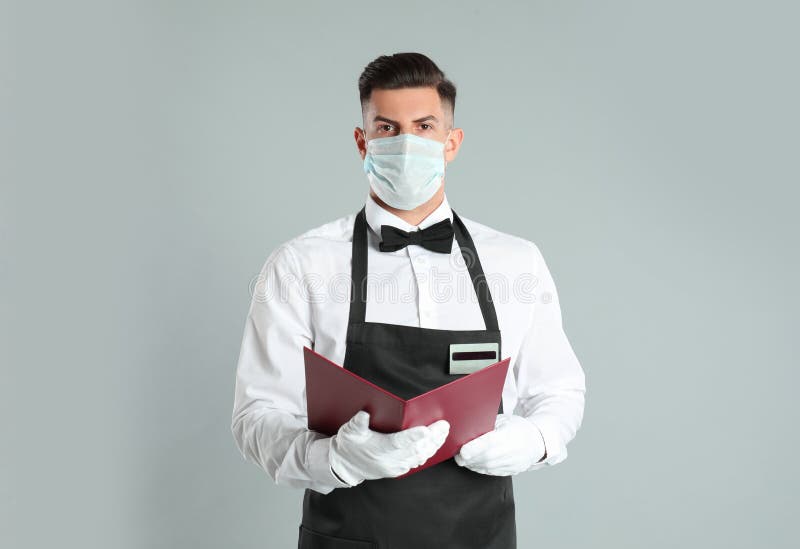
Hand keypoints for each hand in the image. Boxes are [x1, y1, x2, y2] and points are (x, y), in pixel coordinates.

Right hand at [329, 410, 449, 485]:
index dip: (413, 436)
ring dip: (434, 445)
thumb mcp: (349, 431)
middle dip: (433, 437)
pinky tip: (435, 444)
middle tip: (444, 425)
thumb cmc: (349, 445)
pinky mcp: (398, 470)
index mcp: (379, 448)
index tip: (425, 430)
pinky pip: (417, 462)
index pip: (398, 442)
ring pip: (420, 457)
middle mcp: (389, 460)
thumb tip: (364, 414)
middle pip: (416, 449)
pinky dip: (428, 453)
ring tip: (443, 432)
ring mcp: (395, 466)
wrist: (346, 465)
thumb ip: (358, 423)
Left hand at [454, 413, 545, 475]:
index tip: (462, 451)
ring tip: (463, 460)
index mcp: (512, 434)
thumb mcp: (505, 420)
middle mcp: (514, 450)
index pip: (491, 442)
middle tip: (458, 456)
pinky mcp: (512, 471)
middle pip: (488, 457)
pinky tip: (474, 464)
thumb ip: (488, 425)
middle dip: (470, 458)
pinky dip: (481, 469)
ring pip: (489, 467)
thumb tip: (467, 428)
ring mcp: (514, 462)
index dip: (475, 448)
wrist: (537, 442)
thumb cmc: (518, 428)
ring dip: (473, 465)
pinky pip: (493, 472)